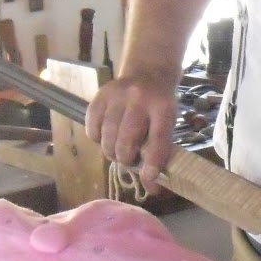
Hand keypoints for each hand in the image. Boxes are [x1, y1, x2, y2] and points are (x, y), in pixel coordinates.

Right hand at [85, 74, 179, 189]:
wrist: (148, 73)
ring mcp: (117, 96)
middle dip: (126, 159)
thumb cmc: (159, 107)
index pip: (158, 140)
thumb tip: (151, 187)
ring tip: (118, 151)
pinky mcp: (99, 96)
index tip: (149, 178)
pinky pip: (92, 128)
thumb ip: (161, 151)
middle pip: (126, 142)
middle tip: (129, 160)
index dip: (152, 163)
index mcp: (163, 107)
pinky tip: (106, 136)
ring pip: (107, 138)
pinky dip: (97, 139)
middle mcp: (139, 99)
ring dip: (111, 152)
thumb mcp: (169, 123)